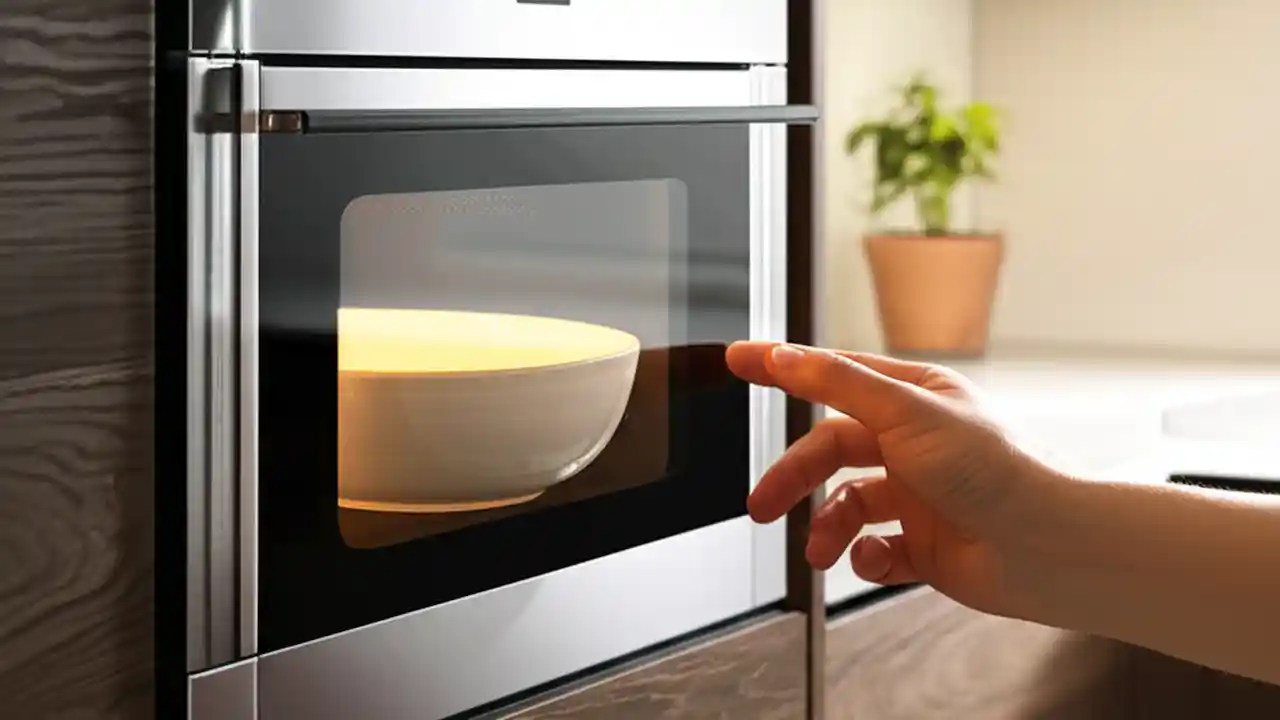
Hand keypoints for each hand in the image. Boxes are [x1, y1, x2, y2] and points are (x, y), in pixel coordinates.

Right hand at [727, 342, 1065, 618]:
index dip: (784, 368)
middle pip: (830, 451)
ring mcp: (919, 495)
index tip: (737, 361)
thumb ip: (837, 383)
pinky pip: (874, 550)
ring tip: (820, 551)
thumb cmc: (994, 469)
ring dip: (826, 528)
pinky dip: (865, 558)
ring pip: (847, 505)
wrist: (1048, 549)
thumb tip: (785, 356)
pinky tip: (872, 561)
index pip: (833, 374)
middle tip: (761, 505)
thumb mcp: (906, 411)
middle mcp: (914, 443)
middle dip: (793, 478)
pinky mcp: (926, 545)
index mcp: (914, 398)